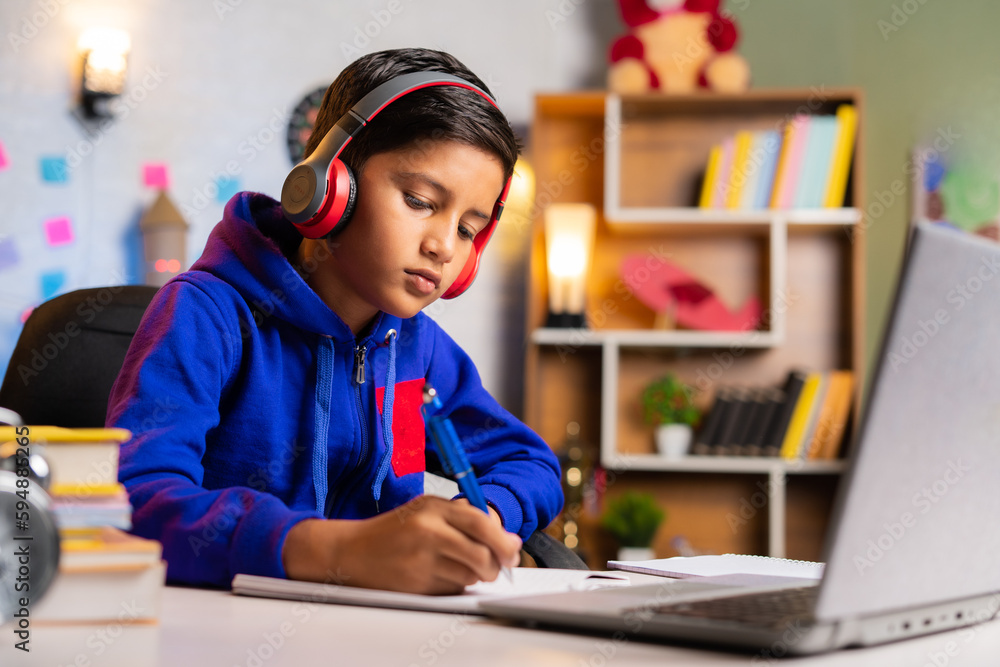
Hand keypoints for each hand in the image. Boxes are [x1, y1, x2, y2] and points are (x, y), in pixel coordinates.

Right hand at [282, 495, 521, 594]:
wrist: (351, 551)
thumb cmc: (394, 530)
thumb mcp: (426, 509)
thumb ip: (464, 517)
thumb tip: (505, 538)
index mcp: (433, 508)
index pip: (481, 523)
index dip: (504, 540)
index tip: (512, 550)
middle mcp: (428, 532)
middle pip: (482, 556)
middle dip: (495, 566)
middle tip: (495, 567)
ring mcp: (421, 561)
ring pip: (470, 576)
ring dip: (472, 576)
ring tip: (453, 565)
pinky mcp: (416, 585)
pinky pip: (452, 590)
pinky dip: (453, 586)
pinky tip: (437, 575)